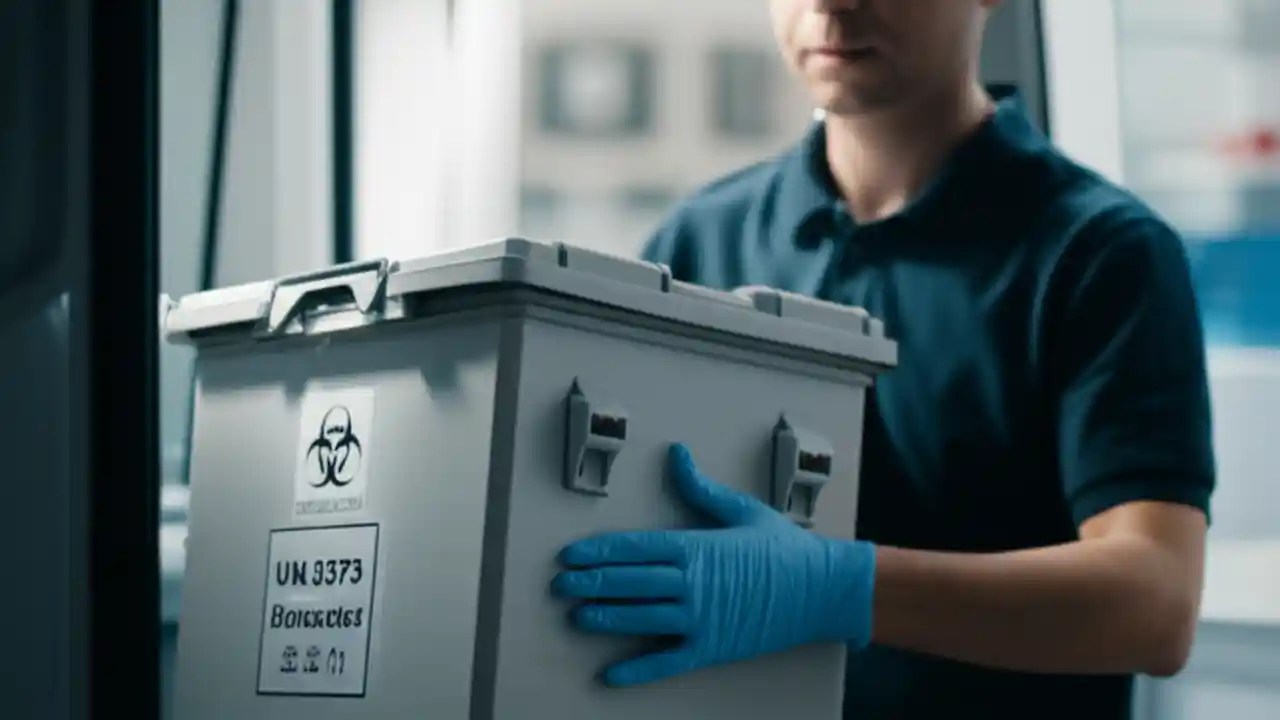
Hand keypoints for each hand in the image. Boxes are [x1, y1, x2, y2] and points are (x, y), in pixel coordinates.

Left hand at [551, 443, 875, 686]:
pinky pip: (667, 661)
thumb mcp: (741, 510)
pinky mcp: (711, 647)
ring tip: (577, 617)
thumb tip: (678, 457)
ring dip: (605, 619)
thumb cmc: (785, 551)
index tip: (572, 554)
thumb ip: (700, 488)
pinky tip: (611, 675)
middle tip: (560, 585)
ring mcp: (700, 619)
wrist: (822, 590)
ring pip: (640, 619)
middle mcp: (693, 584)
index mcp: (696, 547)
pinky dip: (637, 671)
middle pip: (630, 583)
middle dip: (591, 583)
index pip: (634, 547)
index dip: (598, 551)